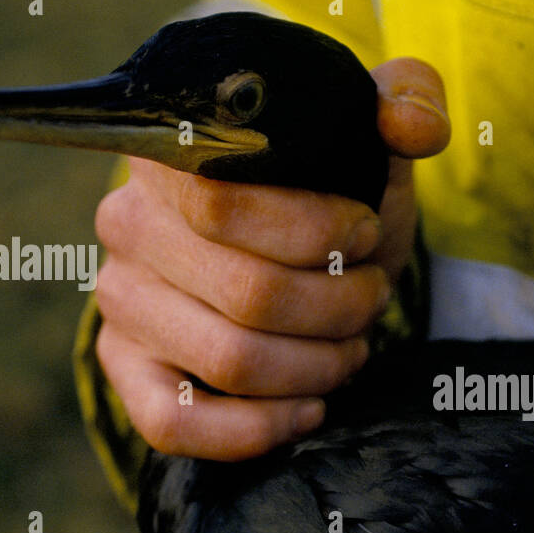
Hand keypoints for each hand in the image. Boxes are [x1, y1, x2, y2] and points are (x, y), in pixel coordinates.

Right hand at [93, 58, 450, 460]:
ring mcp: (121, 299)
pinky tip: (308, 410)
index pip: (225, 204)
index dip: (315, 232)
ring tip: (351, 348)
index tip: (366, 231)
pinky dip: (254, 430)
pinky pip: (172, 424)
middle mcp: (129, 224)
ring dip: (316, 366)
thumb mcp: (364, 132)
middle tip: (371, 298)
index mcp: (171, 154)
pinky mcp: (125, 366)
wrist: (284, 242)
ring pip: (229, 360)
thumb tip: (413, 128)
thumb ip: (403, 103)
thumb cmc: (325, 188)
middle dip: (338, 308)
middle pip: (246, 294)